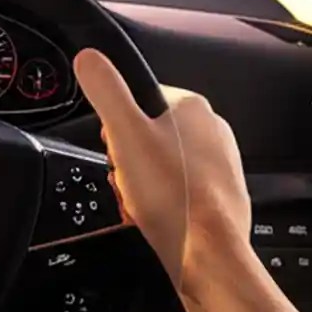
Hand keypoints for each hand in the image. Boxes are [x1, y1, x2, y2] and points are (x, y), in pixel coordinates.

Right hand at [73, 48, 250, 289]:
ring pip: (163, 166)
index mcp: (191, 106)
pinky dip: (164, 204)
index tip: (114, 150)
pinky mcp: (222, 194)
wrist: (207, 253)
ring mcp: (221, 164)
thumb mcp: (124, 133)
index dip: (117, 128)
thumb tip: (89, 58)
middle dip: (130, 161)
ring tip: (142, 204)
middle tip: (127, 181)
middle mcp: (213, 130)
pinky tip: (158, 218)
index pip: (138, 102)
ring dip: (144, 185)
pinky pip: (180, 191)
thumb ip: (105, 91)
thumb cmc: (171, 195)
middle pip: (149, 136)